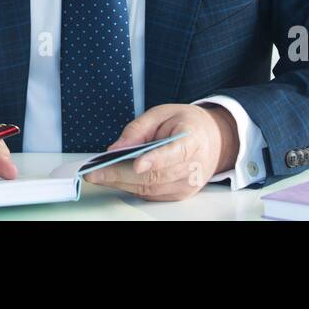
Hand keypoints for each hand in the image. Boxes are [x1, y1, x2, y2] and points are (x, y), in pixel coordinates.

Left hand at [82, 103, 237, 200]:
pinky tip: (115, 179)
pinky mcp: (180, 194)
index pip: (175, 152)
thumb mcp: (162, 113)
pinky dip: (131, 187)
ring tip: (98, 175)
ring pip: (151, 188)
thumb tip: (116, 148)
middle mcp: (194, 166)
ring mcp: (188, 184)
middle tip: (96, 172)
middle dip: (122, 174)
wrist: (213, 140)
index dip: (156, 159)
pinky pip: (151, 194)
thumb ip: (138, 128)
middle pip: (156, 175)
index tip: (137, 163)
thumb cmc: (186, 124)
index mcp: (193, 139)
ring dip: (121, 183)